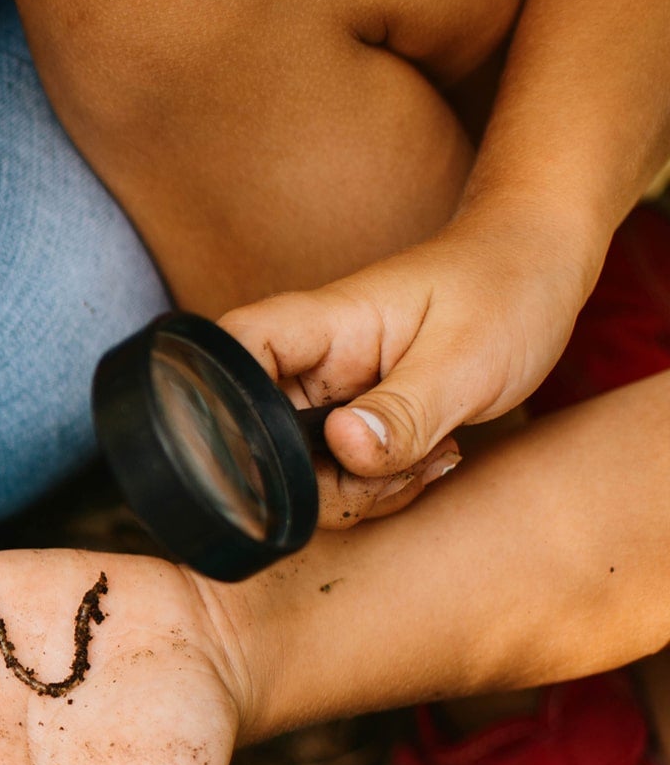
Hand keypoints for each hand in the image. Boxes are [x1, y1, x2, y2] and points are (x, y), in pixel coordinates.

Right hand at [218, 198, 596, 526]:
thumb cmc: (507, 288)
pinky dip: (375, 490)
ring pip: (298, 474)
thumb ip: (406, 410)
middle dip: (320, 484)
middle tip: (400, 471)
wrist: (539, 270)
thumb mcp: (468, 358)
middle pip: (256, 438)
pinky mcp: (349, 428)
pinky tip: (425, 463)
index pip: (233, 350)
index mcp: (321, 327)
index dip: (226, 401)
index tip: (278, 449)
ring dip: (357, 493)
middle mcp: (308, 365)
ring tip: (429, 460)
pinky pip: (335, 478)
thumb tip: (343, 448)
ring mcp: (326, 401)